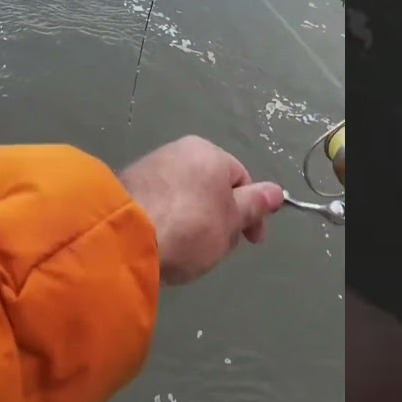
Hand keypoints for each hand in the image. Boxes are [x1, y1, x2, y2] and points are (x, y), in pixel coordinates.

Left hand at [119, 135, 284, 284]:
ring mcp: (148, 167)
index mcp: (208, 152)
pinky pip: (158, 205)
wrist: (124, 235)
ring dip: (192, 222)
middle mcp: (177, 151)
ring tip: (185, 250)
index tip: (250, 242)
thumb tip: (276, 191)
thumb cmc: (190, 227)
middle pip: (210, 188)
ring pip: (183, 197)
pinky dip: (166, 222)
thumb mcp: (231, 221)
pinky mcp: (126, 187)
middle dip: (218, 218)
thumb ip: (254, 205)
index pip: (240, 179)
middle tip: (214, 248)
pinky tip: (161, 243)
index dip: (250, 212)